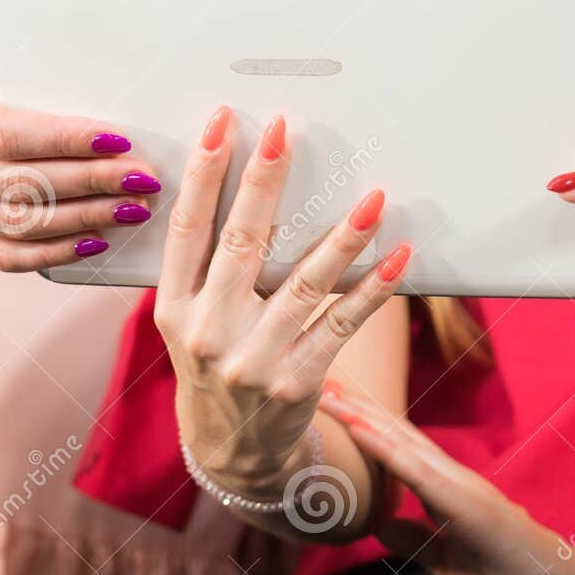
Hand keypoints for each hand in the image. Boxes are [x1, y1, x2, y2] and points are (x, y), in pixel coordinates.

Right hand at [0, 0, 159, 270]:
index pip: (6, 134)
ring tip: (134, 209)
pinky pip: (5, 258)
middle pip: (22, 185)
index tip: (117, 137)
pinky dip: (53, 255)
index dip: (65, 139)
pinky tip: (96, 242)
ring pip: (18, 228)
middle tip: (145, 178)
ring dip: (83, 221)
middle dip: (90, 183)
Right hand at [156, 106, 411, 496]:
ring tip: (373, 197)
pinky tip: (399, 257)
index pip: (187, 229)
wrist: (234, 452)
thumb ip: (205, 270)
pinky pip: (342, 324)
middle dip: (265, 183)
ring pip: (303, 284)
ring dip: (343, 237)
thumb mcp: (189, 323)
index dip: (204, 174)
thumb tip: (239, 185)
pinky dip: (374, 290)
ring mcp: (253, 360)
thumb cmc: (217, 366)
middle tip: (286, 132)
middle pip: (241, 244)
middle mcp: (208, 332)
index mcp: (175, 308)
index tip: (222, 122)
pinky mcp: (297, 382)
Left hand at [319, 386, 574, 574]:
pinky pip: (419, 472)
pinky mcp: (468, 504)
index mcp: (448, 493)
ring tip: (329, 392)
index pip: (398, 451)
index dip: (363, 425)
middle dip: (356, 408)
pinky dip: (386, 448)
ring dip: (362, 417)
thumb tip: (381, 524)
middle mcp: (452, 481)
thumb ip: (417, 539)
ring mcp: (461, 489)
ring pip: (403, 444)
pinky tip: (359, 428)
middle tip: (318, 377)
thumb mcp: (447, 559)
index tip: (330, 403)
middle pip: (396, 436)